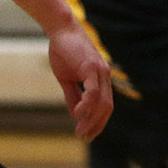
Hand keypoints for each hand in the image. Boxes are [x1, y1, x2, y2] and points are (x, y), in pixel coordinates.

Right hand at [46, 22, 112, 139]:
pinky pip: (93, 91)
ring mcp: (100, 71)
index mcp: (101, 79)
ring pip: (101, 102)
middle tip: (83, 137)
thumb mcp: (66, 78)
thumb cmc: (63, 51)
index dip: (98, 122)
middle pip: (106, 107)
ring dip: (91, 120)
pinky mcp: (92, 67)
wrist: (60, 29)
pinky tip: (78, 115)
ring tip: (80, 131)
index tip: (87, 135)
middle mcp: (104, 76)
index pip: (105, 106)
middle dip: (96, 125)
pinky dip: (87, 105)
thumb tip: (76, 115)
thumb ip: (72, 95)